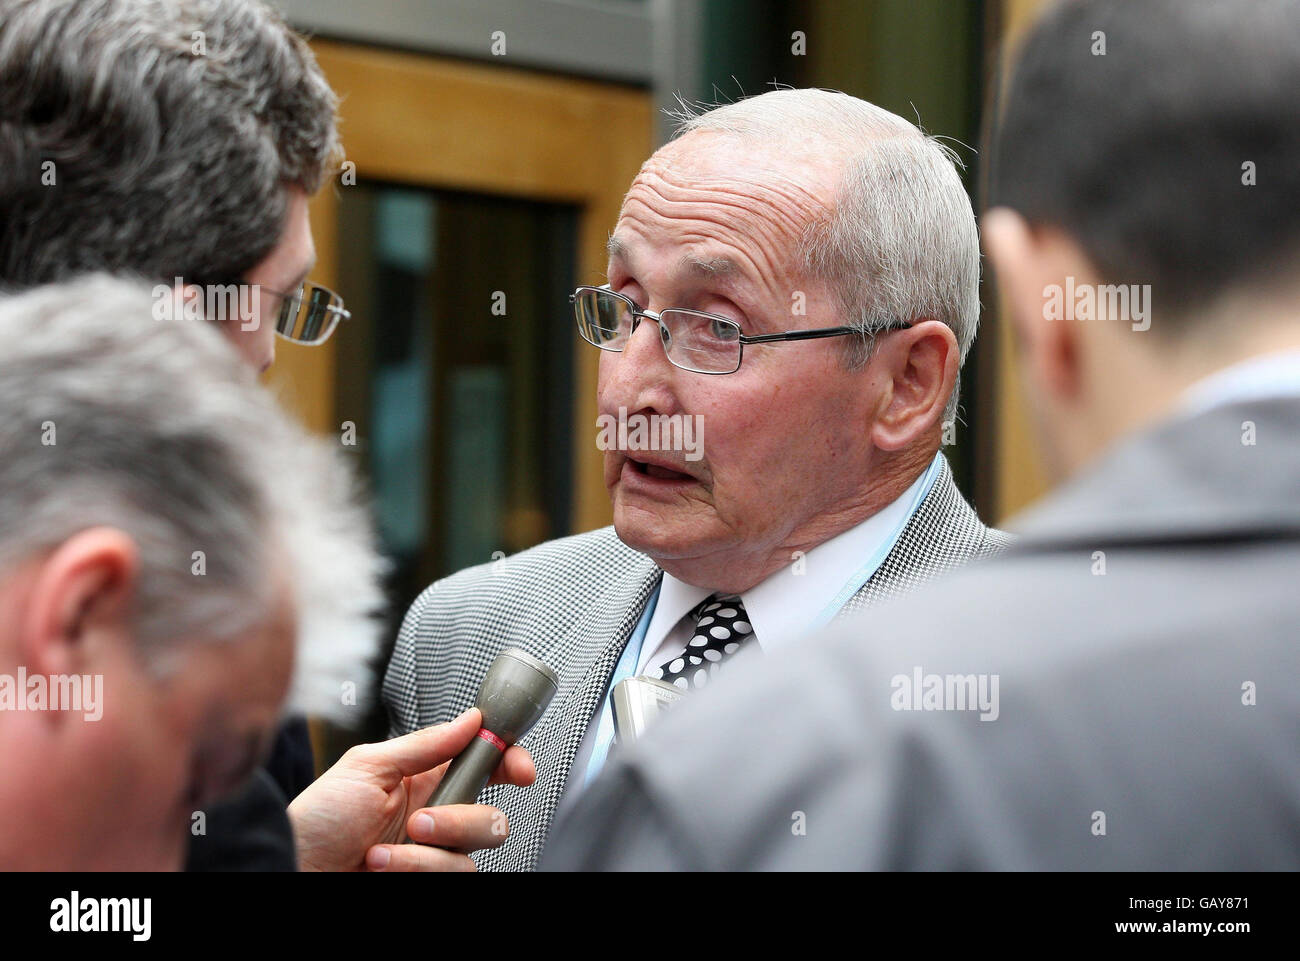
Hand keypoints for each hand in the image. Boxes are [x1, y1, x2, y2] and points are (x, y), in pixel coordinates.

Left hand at [287, 708, 535, 870]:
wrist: (293, 865)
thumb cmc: (318, 818)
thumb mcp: (367, 766)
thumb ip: (424, 745)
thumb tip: (471, 720)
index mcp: (426, 779)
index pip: (484, 766)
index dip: (510, 763)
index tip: (520, 770)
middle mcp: (437, 817)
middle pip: (491, 815)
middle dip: (461, 818)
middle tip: (421, 819)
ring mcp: (433, 854)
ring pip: (476, 851)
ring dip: (429, 851)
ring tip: (383, 851)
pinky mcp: (428, 879)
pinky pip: (454, 875)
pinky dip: (416, 869)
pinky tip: (380, 866)